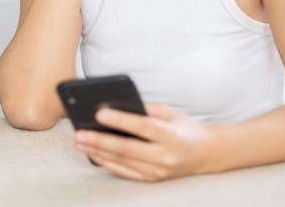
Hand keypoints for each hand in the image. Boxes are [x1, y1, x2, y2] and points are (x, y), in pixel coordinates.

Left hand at [74, 103, 218, 181]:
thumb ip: (145, 108)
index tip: (98, 113)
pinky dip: (108, 163)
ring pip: (123, 162)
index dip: (119, 121)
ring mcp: (159, 171)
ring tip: (80, 143)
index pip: (142, 127)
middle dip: (100, 141)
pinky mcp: (153, 179)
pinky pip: (126, 172)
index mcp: (171, 136)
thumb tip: (115, 105)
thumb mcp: (169, 112)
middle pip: (127, 148)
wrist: (205, 153)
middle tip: (79, 133)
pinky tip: (93, 154)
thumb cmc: (183, 127)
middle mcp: (165, 156)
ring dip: (98, 152)